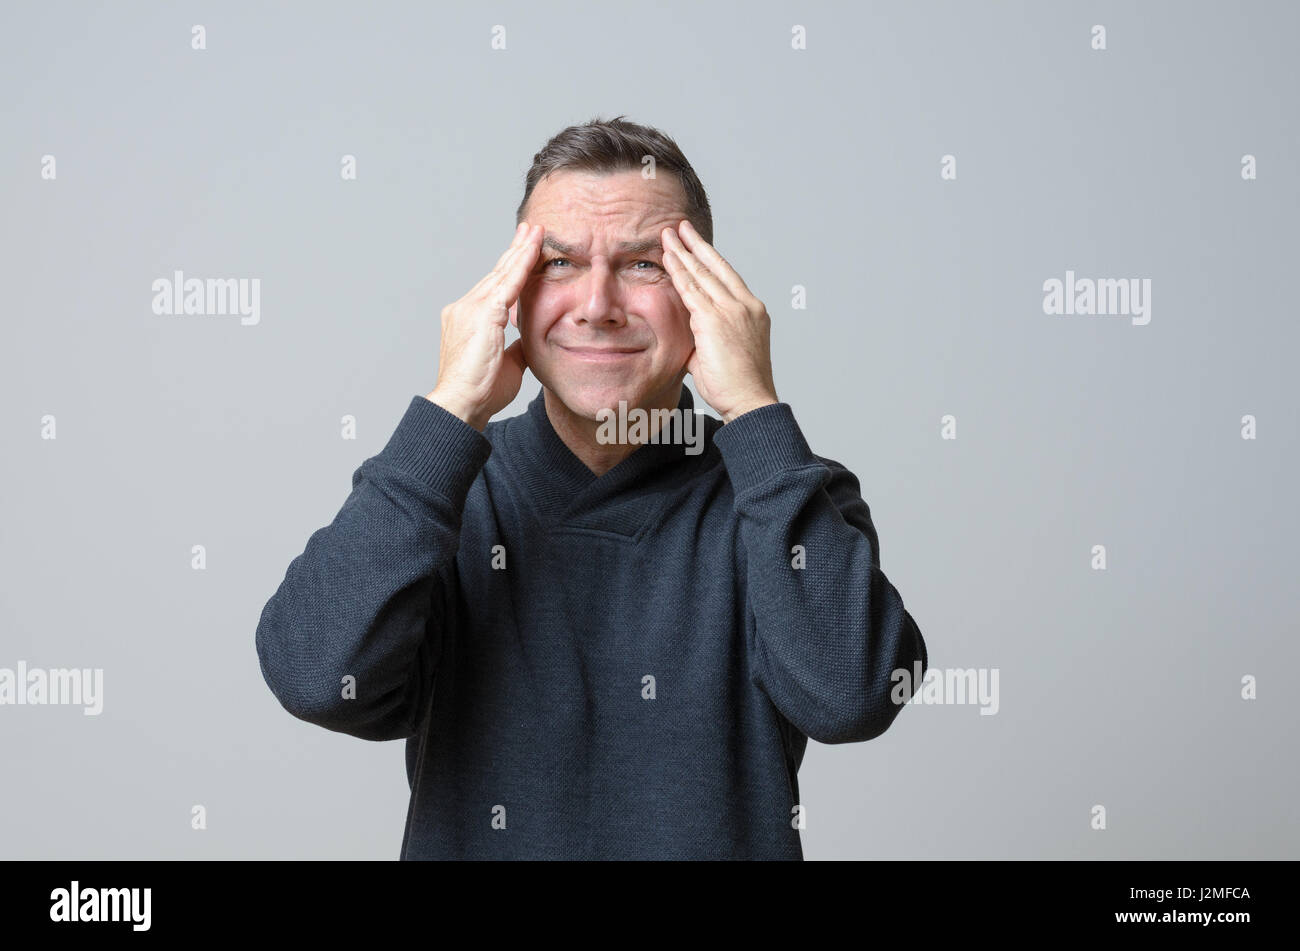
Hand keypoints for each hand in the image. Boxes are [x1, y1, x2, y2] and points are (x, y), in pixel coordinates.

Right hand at [427, 222, 538, 429]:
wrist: (462, 404)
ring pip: (502, 273)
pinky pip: (508, 283)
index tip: (522, 250)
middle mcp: (465, 307)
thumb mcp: (506, 364)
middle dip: (515, 250)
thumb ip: (516, 347)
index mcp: (468, 319)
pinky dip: (522, 264)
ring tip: (536, 231)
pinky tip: (534, 249)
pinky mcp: (482, 313)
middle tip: (530, 228)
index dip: (510, 268)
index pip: (494, 287)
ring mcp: (470, 308)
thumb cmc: (480, 391)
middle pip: (496, 273)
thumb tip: (529, 340)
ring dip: (521, 250)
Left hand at [661, 220, 777, 422]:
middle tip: (680, 226)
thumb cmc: (737, 386)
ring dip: (683, 252)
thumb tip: (687, 335)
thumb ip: (705, 338)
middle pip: (716, 267)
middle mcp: (746, 305)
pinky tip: (668, 257)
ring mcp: (732, 310)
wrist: (749, 400)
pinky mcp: (715, 319)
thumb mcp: (723, 353)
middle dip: (695, 245)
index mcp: (752, 312)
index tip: (697, 246)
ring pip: (702, 274)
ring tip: (669, 234)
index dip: (710, 259)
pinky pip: (691, 290)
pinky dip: (678, 271)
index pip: (728, 278)